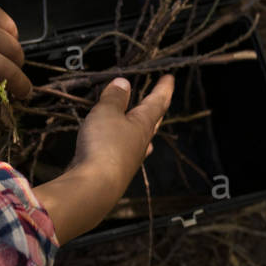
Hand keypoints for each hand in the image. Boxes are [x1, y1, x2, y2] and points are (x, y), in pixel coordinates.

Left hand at [0, 0, 31, 99]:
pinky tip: (2, 39)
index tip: (21, 96)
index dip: (16, 88)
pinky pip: (7, 23)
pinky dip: (9, 35)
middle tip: (15, 81)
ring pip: (13, 42)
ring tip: (8, 60)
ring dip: (14, 56)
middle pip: (11, 61)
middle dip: (18, 75)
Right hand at [33, 75, 175, 244]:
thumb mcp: (106, 112)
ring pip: (140, 140)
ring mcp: (129, 160)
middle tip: (161, 100)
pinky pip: (124, 153)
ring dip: (142, 131)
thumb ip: (114, 98)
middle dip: (156, 110)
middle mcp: (140, 143)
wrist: (95, 187)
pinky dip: (125, 146)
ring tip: (146, 127)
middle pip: (152, 123)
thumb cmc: (104, 145)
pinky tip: (123, 150)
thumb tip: (123, 83)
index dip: (163, 89)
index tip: (170, 78)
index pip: (157, 102)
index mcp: (143, 124)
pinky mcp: (115, 172)